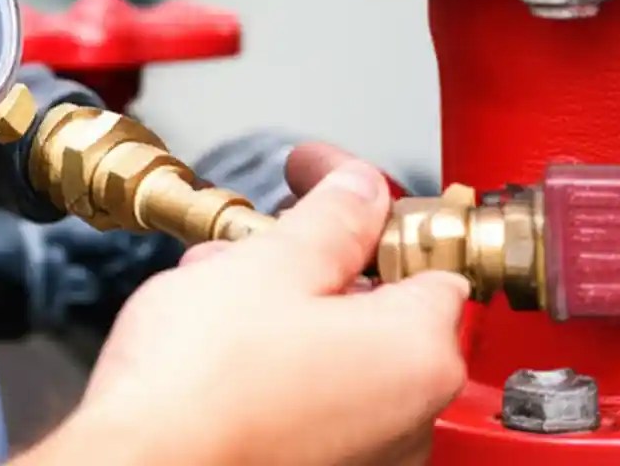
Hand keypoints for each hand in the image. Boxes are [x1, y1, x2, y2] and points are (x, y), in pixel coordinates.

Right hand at [18, 143, 468, 465]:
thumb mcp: (267, 265)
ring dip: (285, 309)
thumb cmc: (198, 391)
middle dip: (313, 258)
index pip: (421, 249)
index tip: (318, 181)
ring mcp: (368, 454)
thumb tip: (359, 191)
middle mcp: (411, 415)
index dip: (362, 201)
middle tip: (257, 238)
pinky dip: (275, 365)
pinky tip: (220, 346)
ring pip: (335, 350)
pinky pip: (310, 398)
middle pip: (376, 303)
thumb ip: (331, 218)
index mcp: (419, 353)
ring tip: (217, 290)